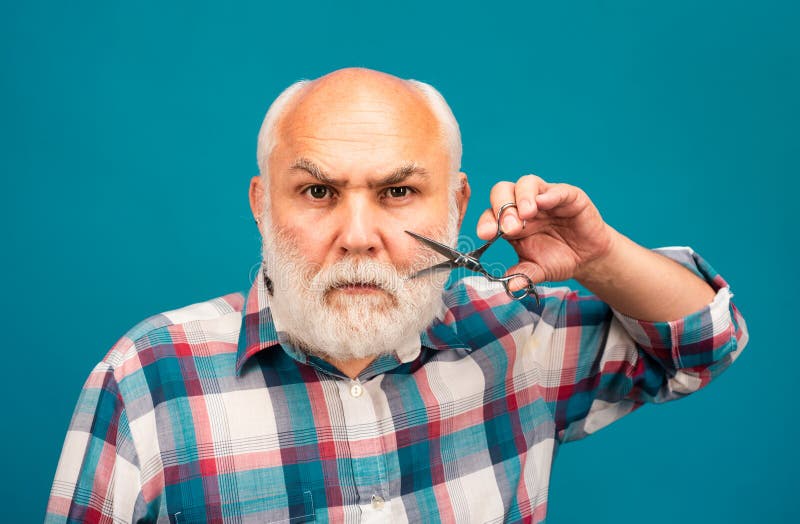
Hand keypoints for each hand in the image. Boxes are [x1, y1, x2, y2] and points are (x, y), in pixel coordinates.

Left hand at [476, 175, 616, 285]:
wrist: (587, 258)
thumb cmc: (557, 259)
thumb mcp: (537, 270)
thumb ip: (523, 275)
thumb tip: (510, 287)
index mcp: (508, 222)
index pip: (490, 214)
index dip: (486, 222)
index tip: (486, 234)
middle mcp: (522, 205)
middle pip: (503, 191)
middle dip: (503, 208)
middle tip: (509, 228)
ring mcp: (544, 198)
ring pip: (527, 183)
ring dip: (523, 197)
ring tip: (526, 214)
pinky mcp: (568, 196)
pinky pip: (557, 190)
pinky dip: (550, 194)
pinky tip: (544, 203)